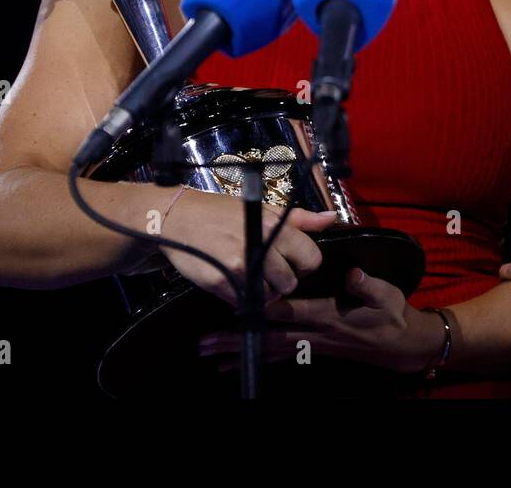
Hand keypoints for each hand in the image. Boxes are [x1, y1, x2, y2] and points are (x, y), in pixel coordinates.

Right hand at [160, 189, 337, 306]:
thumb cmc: (222, 212)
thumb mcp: (262, 208)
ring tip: (248, 275)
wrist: (178, 219)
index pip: (311, 259)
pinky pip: (246, 302)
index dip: (303, 264)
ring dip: (262, 292)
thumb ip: (299, 219)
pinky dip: (242, 297)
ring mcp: (241, 266)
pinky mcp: (223, 282)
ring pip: (271, 297)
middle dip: (281, 280)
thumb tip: (331, 218)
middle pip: (291, 282)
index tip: (289, 261)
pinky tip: (233, 280)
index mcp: (274, 226)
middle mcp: (261, 246)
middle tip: (265, 269)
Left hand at [198, 267, 445, 373]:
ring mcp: (312, 345)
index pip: (291, 312)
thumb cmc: (392, 315)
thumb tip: (353, 273)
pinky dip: (256, 360)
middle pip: (269, 338)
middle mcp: (315, 334)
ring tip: (210, 357)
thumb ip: (367, 285)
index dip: (265, 308)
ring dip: (239, 354)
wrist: (401, 345)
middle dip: (237, 342)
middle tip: (205, 344)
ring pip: (269, 350)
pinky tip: (235, 366)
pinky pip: (279, 356)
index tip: (238, 304)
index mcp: (329, 316)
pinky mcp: (312, 350)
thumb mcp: (387, 295)